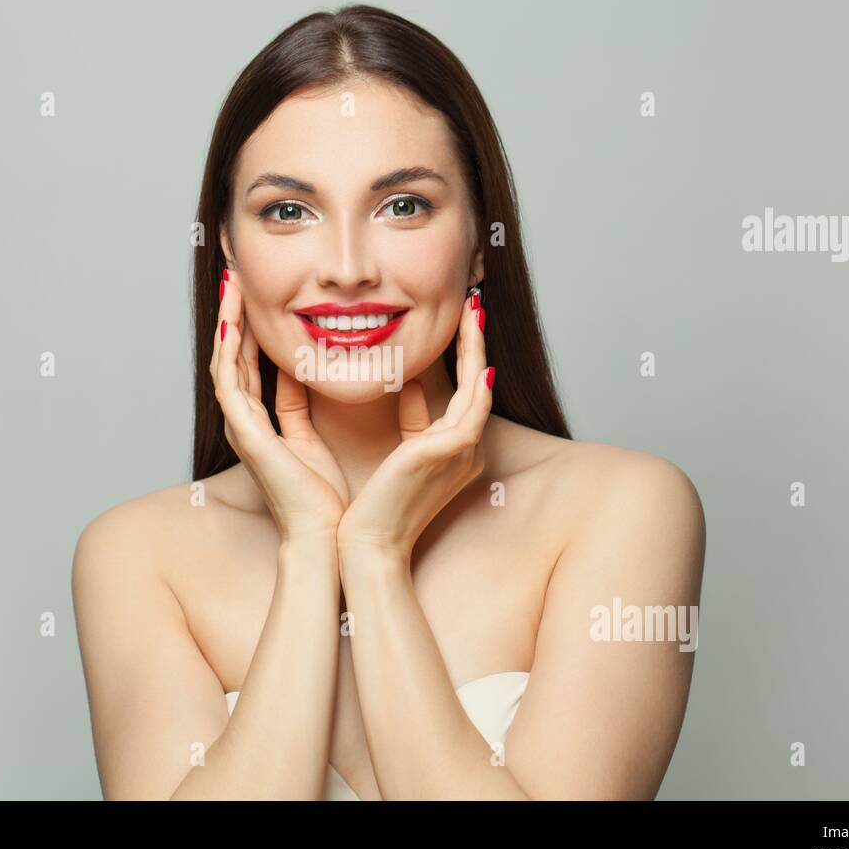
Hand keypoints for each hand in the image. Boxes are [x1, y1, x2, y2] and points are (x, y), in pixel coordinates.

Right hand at [211, 270, 348, 540]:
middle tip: (235, 276)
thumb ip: (301, 404)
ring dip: (227, 323)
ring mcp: (242, 428)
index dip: (249, 327)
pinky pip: (231, 384)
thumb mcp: (314, 436)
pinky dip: (229, 352)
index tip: (254, 293)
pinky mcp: (247, 435)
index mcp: (263, 423)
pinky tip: (231, 323)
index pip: (250, 364)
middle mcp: (247, 422)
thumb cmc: (326, 499)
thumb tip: (302, 370)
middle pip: (232, 356)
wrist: (324, 537)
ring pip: (226, 363)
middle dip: (232, 316)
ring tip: (231, 286)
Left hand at [336, 291, 493, 560]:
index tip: (461, 323)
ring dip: (477, 346)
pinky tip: (475, 353)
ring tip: (473, 310)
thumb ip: (412, 420)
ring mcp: (463, 452)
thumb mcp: (400, 454)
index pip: (466, 393)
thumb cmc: (377, 506)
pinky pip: (472, 404)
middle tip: (474, 302)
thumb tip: (414, 383)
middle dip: (476, 342)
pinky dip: (474, 375)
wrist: (369, 545)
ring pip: (479, 386)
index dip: (466, 356)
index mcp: (454, 452)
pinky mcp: (450, 451)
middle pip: (479, 384)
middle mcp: (466, 451)